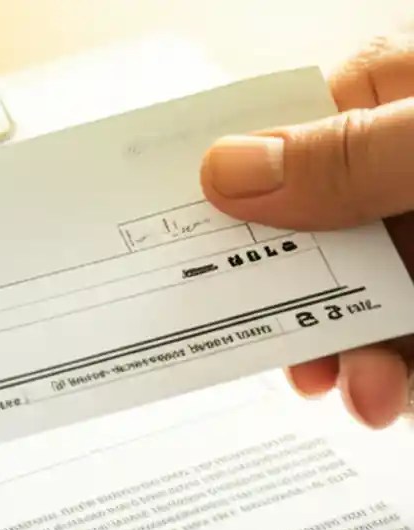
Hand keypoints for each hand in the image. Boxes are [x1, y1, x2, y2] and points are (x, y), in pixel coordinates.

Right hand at [200, 36, 413, 429]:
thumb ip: (352, 153)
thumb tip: (226, 170)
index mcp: (389, 101)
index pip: (273, 145)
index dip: (220, 202)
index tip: (171, 253)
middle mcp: (394, 170)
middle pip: (300, 242)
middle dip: (290, 304)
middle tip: (286, 353)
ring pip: (351, 302)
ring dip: (348, 355)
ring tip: (364, 394)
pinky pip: (397, 343)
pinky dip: (389, 376)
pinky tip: (387, 395)